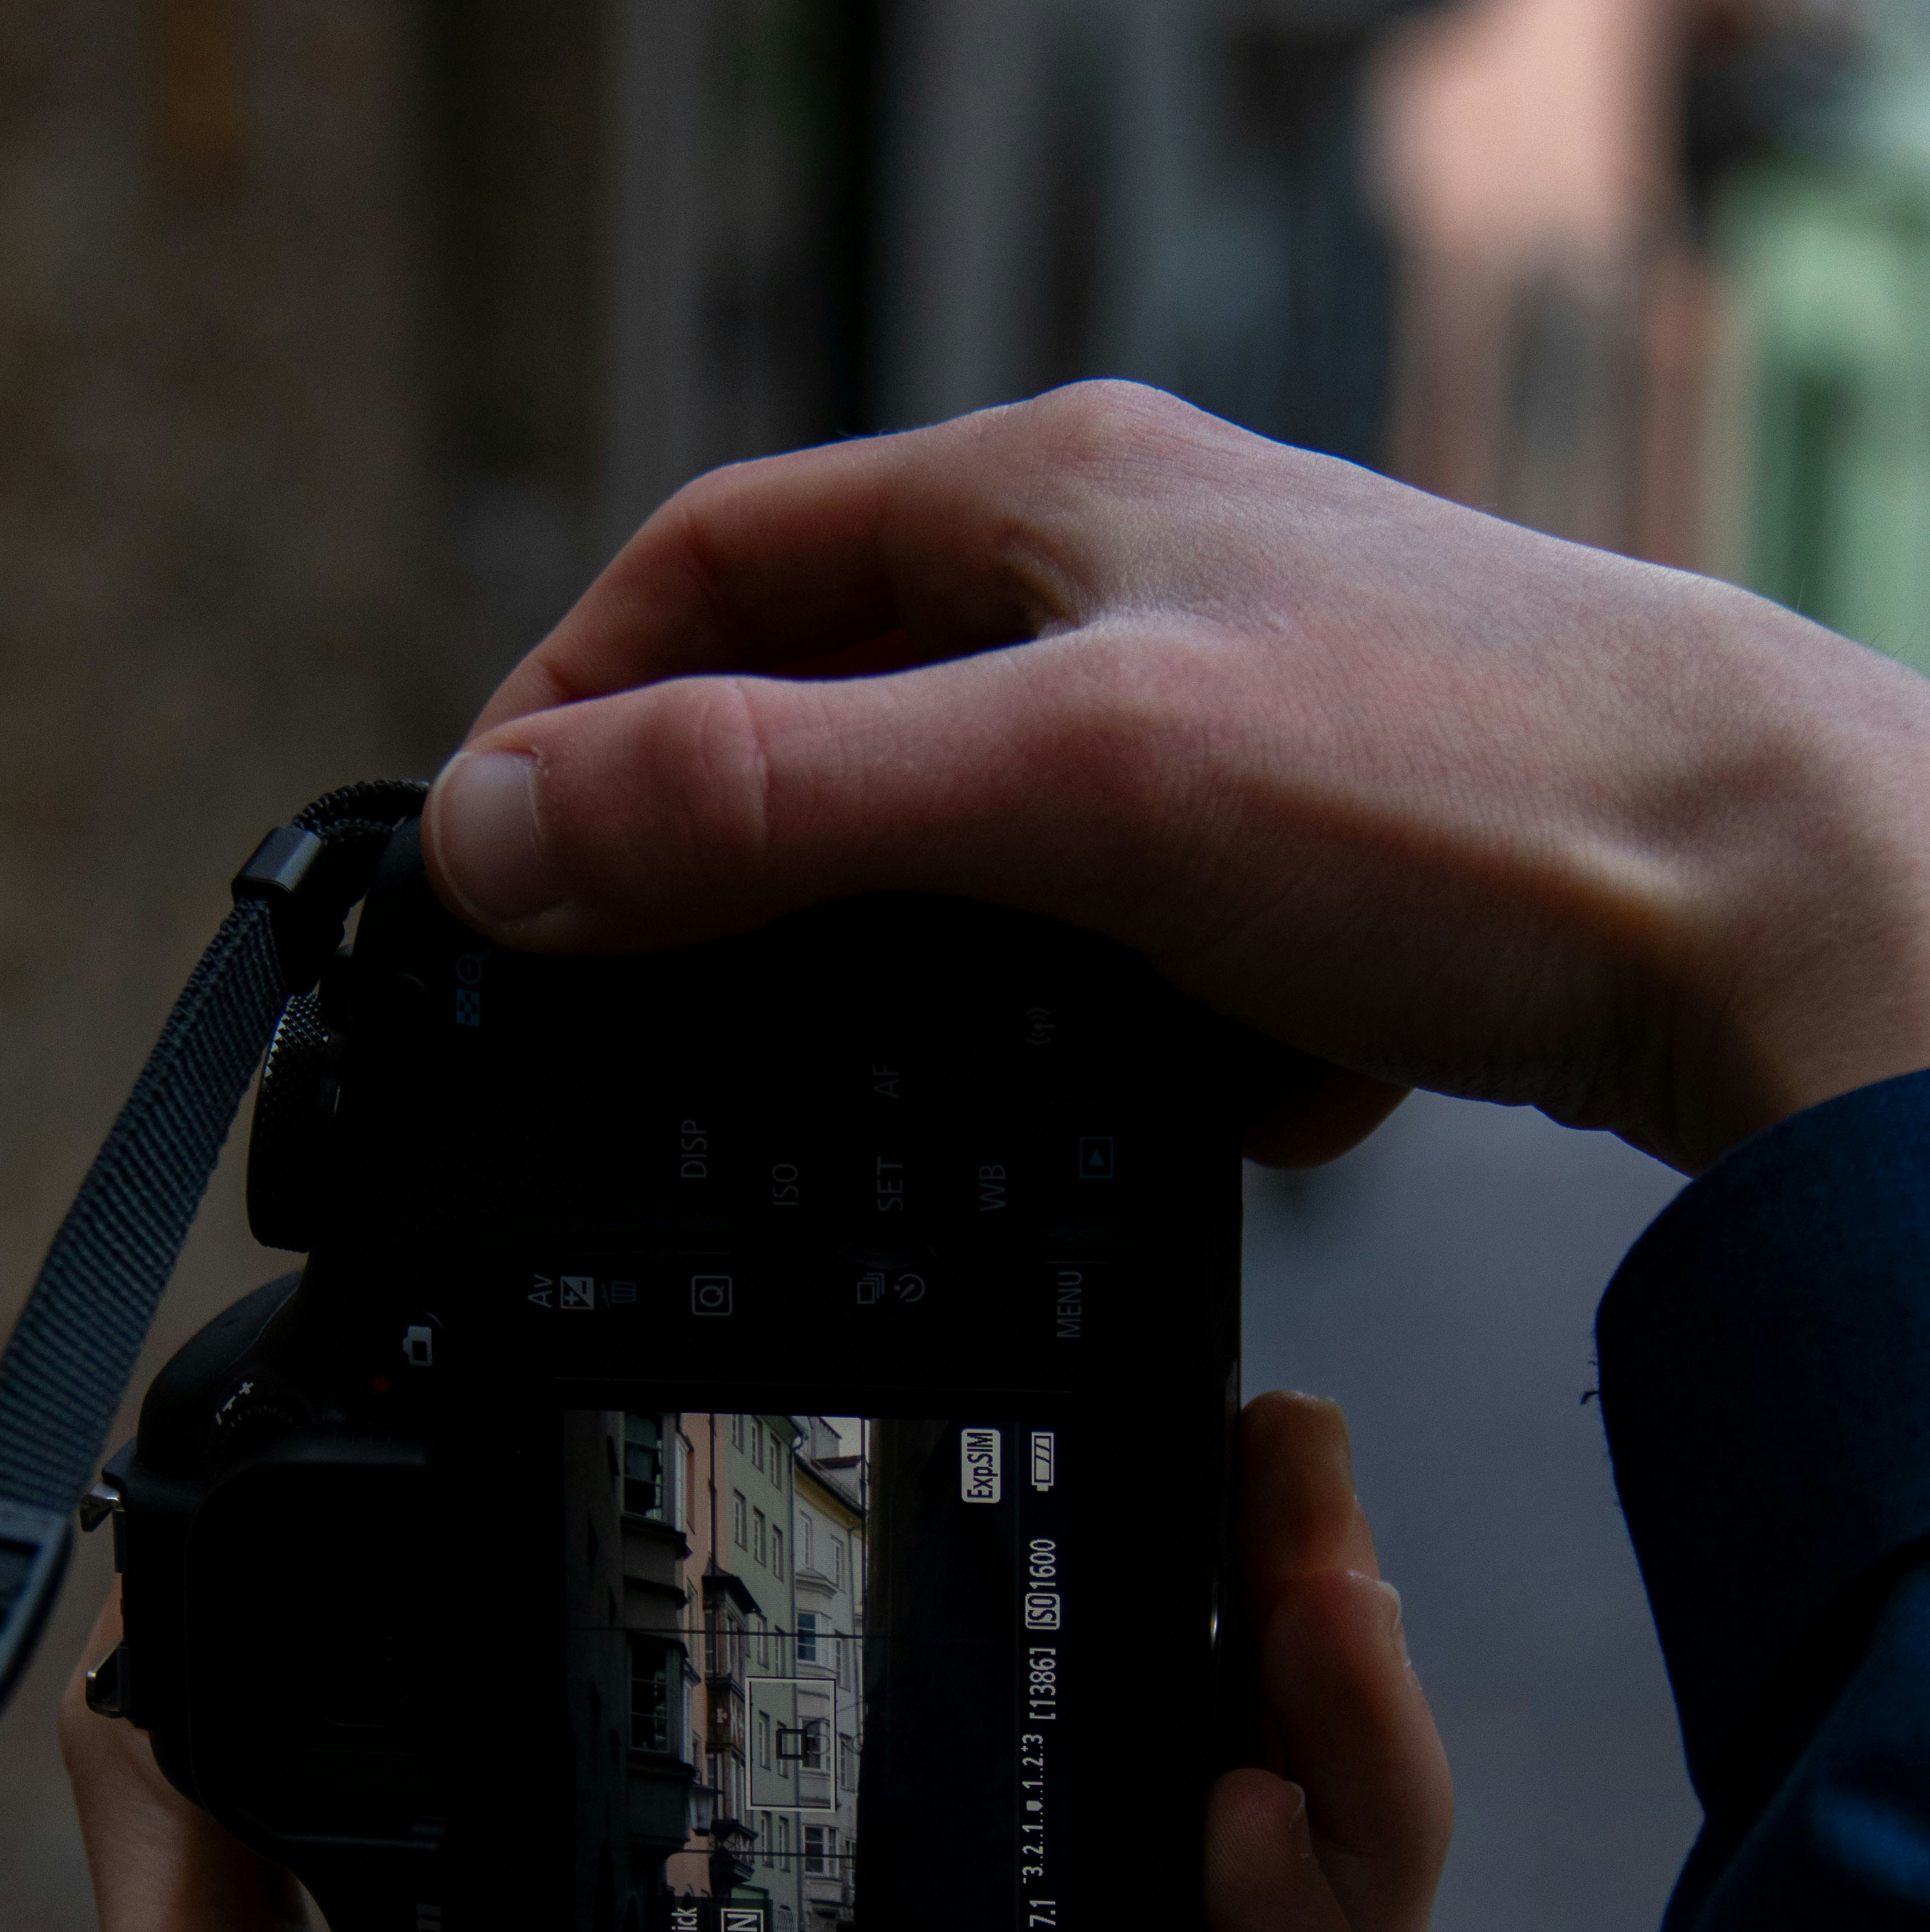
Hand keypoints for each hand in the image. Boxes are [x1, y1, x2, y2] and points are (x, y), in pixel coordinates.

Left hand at [58, 1393, 1448, 1931]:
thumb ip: (220, 1836)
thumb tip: (145, 1635)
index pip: (1037, 1802)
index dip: (1123, 1629)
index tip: (1130, 1438)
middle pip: (1211, 1858)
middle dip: (1285, 1645)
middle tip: (1286, 1463)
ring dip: (1358, 1781)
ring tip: (1328, 1588)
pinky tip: (1251, 1822)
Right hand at [419, 384, 1929, 1174]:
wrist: (1767, 910)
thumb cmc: (1461, 792)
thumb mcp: (1066, 784)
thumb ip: (770, 804)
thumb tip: (506, 833)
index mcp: (1046, 492)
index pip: (716, 559)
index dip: (572, 700)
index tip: (495, 859)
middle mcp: (1125, 583)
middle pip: (837, 708)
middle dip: (742, 861)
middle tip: (658, 1008)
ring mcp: (1220, 724)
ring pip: (980, 852)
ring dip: (929, 978)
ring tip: (912, 1098)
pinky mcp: (1301, 866)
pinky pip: (1126, 960)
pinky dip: (1107, 1047)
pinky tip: (1155, 1106)